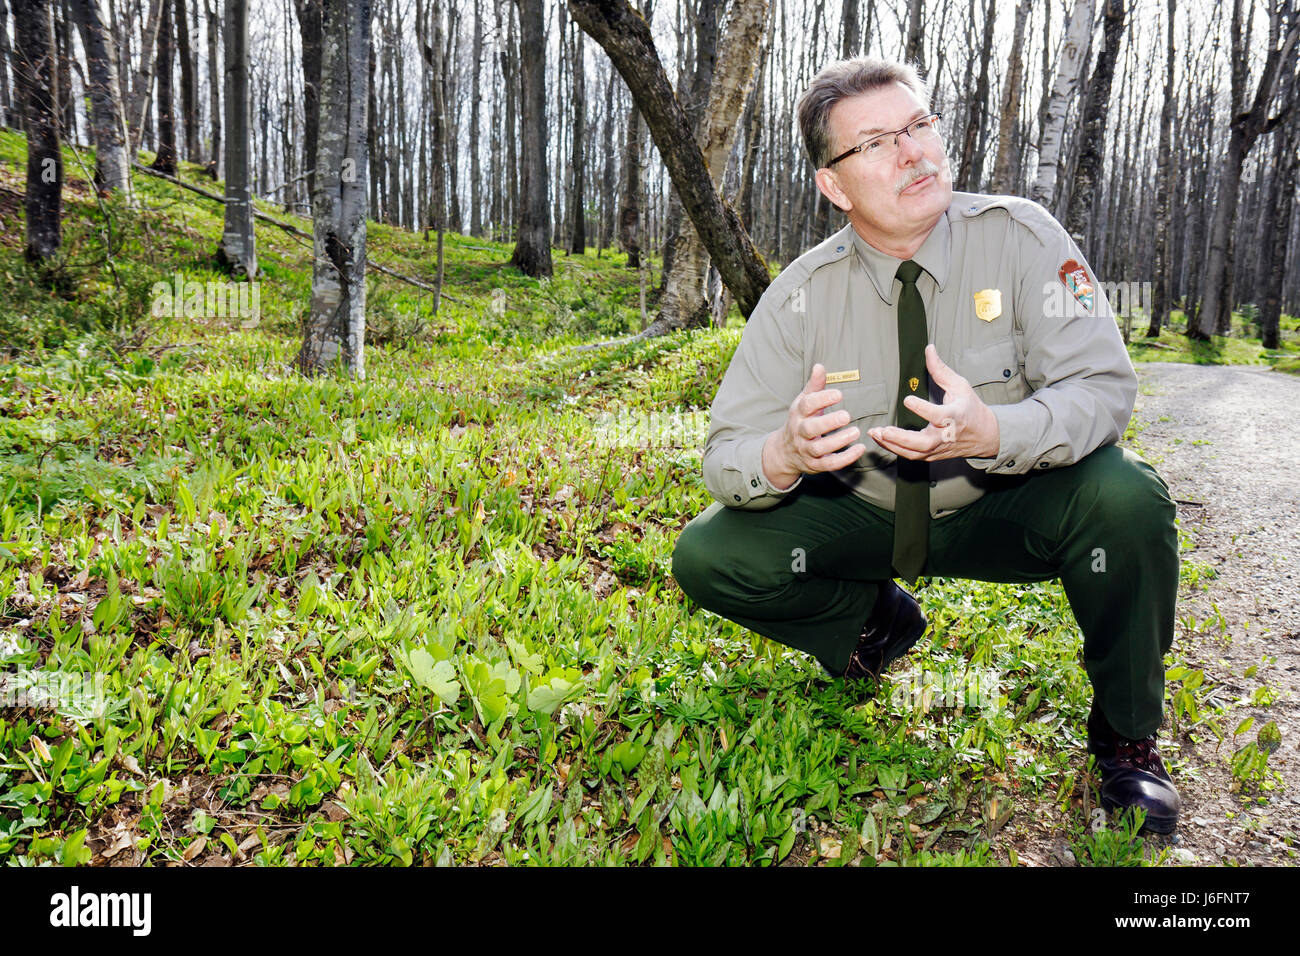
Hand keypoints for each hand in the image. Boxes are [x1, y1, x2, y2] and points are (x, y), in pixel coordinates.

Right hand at [762, 363, 866, 488]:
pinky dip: (845, 458)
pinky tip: (859, 449)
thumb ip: (814, 386)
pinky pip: (829, 464)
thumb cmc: (799, 421)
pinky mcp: (815, 464)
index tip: (839, 394)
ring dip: (838, 441)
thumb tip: (819, 366)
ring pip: (820, 448)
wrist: (784, 451)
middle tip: (847, 416)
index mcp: (798, 414)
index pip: (807, 405)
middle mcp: (800, 432)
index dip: (822, 399)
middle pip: (810, 429)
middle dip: (828, 423)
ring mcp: (806, 450)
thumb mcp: (803, 402)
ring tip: (855, 432)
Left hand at [868, 345, 999, 460]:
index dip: (922, 408)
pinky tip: (881, 438)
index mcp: (955, 416)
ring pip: (914, 452)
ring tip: (875, 433)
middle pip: (923, 442)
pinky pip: (911, 455)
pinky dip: (894, 448)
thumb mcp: (960, 386)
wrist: (985, 436)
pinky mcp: (931, 455)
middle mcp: (945, 435)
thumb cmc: (970, 408)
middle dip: (902, 438)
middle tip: (885, 430)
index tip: (907, 399)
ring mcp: (938, 448)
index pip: (937, 415)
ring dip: (892, 444)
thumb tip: (928, 349)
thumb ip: (940, 370)